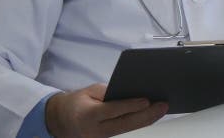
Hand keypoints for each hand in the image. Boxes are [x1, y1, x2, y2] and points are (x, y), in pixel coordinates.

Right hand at [45, 84, 167, 137]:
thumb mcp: (89, 91)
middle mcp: (94, 131)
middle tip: (163, 105)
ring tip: (161, 110)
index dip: (130, 106)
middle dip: (146, 115)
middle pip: (125, 124)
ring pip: (127, 131)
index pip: (112, 110)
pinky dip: (138, 124)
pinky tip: (150, 116)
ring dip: (146, 120)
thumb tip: (132, 90)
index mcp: (88, 115)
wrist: (61, 121)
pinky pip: (124, 133)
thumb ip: (109, 91)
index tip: (147, 100)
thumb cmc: (77, 102)